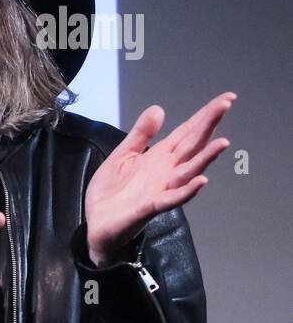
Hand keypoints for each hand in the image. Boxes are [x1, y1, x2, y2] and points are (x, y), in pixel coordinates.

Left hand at [85, 92, 234, 265]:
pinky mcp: (151, 207)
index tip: (226, 98)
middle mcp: (166, 171)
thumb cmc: (111, 193)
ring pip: (189, 171)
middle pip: (192, 145)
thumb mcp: (122, 155)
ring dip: (206, 158)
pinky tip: (200, 181)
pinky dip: (187, 191)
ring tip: (222, 142)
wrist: (96, 224)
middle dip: (208, 125)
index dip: (204, 115)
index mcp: (159, 157)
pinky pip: (172, 198)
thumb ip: (140, 134)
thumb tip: (158, 108)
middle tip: (226, 105)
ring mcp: (161, 189)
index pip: (187, 132)